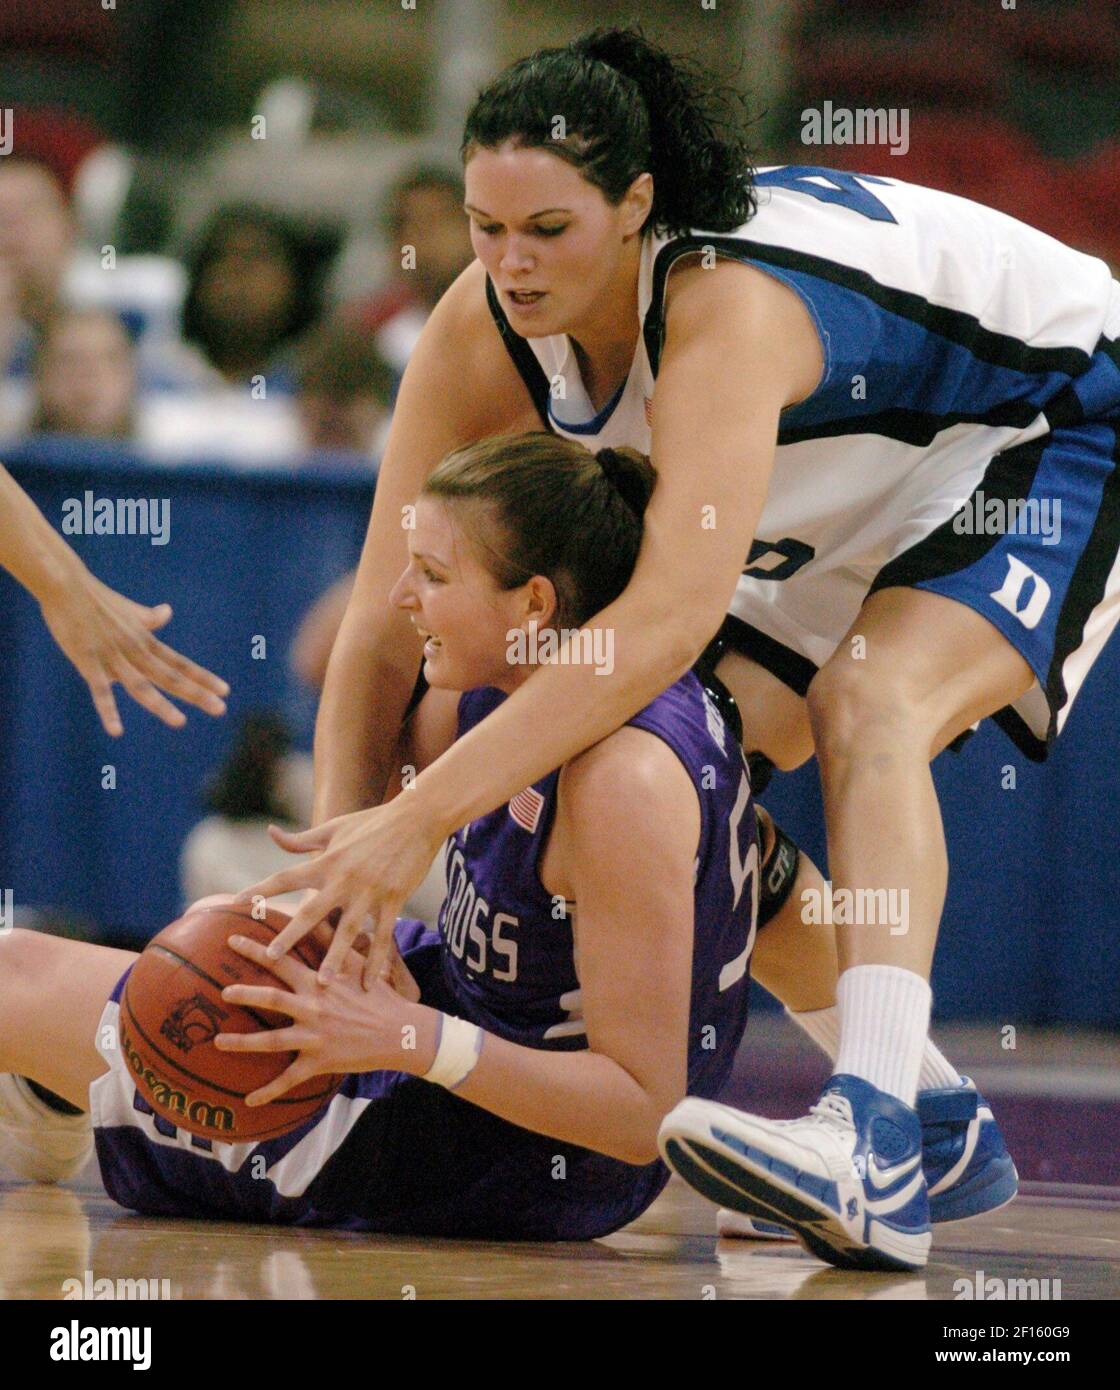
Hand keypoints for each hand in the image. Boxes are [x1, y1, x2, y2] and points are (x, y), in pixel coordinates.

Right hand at [38, 564, 227, 735]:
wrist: (66, 585)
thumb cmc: (97, 599)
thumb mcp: (129, 610)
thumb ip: (149, 617)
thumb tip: (168, 612)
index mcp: (145, 641)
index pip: (179, 664)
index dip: (202, 677)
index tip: (225, 690)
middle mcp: (135, 650)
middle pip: (170, 676)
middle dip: (196, 693)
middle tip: (221, 709)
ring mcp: (113, 657)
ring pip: (141, 685)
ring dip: (161, 705)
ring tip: (180, 722)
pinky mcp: (88, 661)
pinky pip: (99, 691)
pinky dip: (109, 711)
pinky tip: (116, 731)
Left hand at [213, 932, 426, 1104]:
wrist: (401, 1032)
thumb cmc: (378, 994)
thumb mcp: (358, 963)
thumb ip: (334, 940)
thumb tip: (319, 912)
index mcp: (318, 982)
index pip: (281, 961)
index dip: (256, 950)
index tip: (232, 939)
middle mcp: (312, 1007)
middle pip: (271, 998)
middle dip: (244, 993)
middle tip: (221, 991)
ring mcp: (314, 1036)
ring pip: (271, 1041)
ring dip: (242, 1042)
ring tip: (217, 1041)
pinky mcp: (319, 1061)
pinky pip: (289, 1080)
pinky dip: (268, 1092)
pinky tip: (248, 1101)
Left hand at [232, 799, 443, 985]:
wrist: (416, 818)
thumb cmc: (372, 821)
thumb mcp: (334, 828)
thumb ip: (301, 840)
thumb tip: (270, 833)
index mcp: (326, 861)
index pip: (286, 877)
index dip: (261, 890)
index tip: (237, 903)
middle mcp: (344, 879)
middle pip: (312, 911)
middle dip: (290, 935)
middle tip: (270, 957)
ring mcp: (370, 891)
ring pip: (349, 931)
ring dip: (336, 958)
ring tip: (323, 983)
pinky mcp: (394, 900)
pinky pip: (384, 935)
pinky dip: (377, 960)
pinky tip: (371, 982)